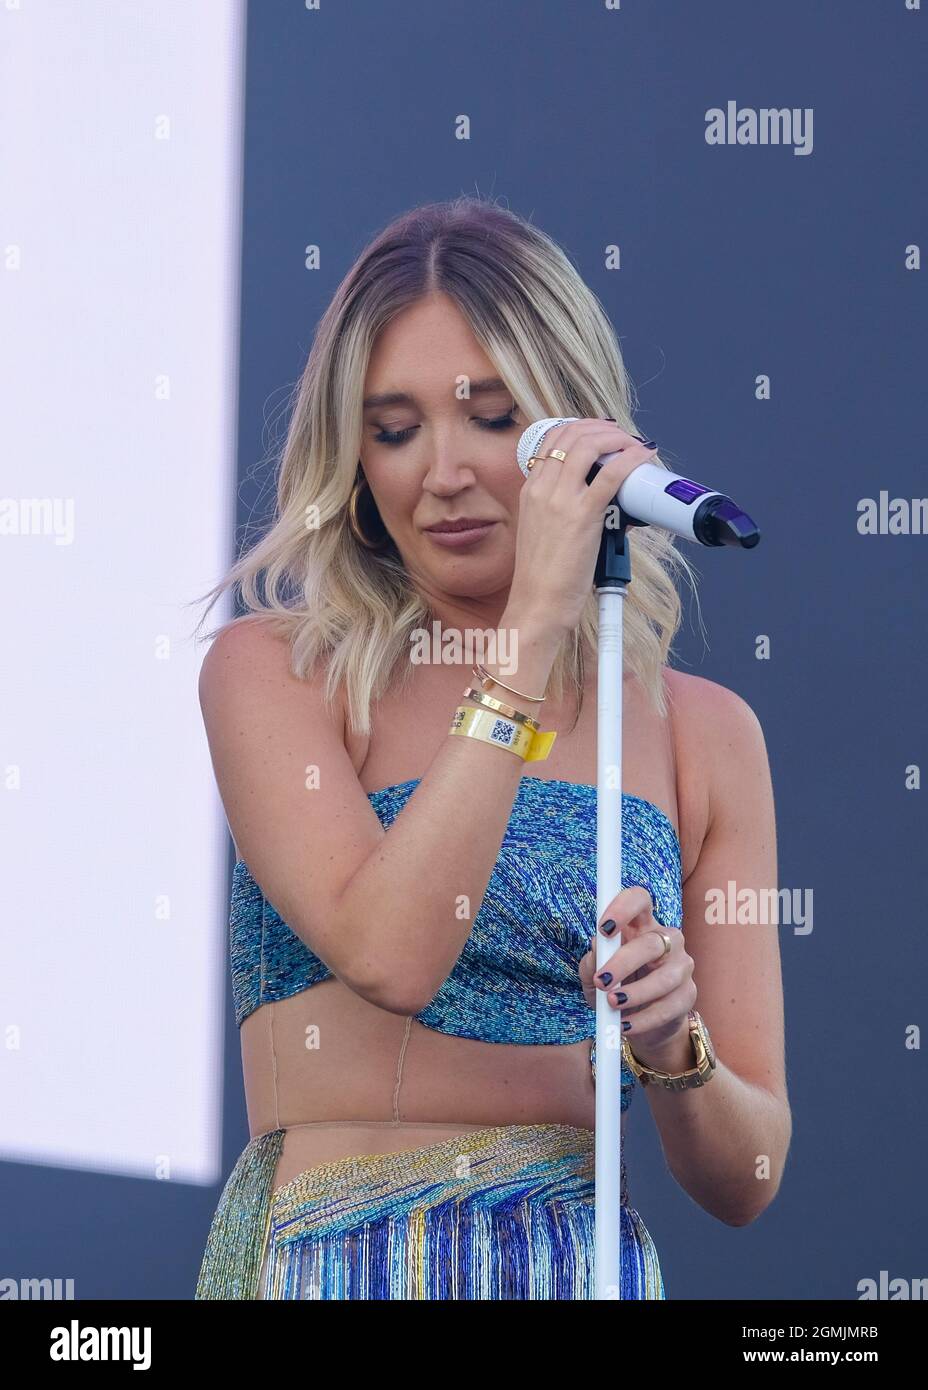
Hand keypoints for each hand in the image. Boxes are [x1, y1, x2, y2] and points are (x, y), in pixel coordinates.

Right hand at [507, 419, 658, 635]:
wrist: (537, 604)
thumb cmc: (543, 577)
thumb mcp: (544, 531)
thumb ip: (566, 510)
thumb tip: (608, 504)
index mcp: (530, 491)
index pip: (552, 439)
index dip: (580, 427)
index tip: (600, 433)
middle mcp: (542, 489)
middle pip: (571, 434)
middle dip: (602, 427)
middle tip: (621, 437)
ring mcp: (561, 500)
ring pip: (589, 445)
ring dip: (617, 438)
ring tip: (632, 445)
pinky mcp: (583, 515)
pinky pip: (611, 475)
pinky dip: (631, 459)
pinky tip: (643, 457)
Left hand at [579, 886, 695, 1068]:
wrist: (635, 1023)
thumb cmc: (612, 988)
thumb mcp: (592, 975)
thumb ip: (592, 961)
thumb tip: (597, 945)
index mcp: (639, 925)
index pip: (639, 900)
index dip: (623, 907)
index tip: (604, 928)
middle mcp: (665, 940)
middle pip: (652, 942)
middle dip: (624, 962)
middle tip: (602, 982)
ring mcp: (681, 966)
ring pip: (665, 977)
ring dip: (636, 993)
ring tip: (613, 1005)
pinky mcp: (688, 994)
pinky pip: (669, 1006)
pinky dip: (644, 1018)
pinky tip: (625, 1025)